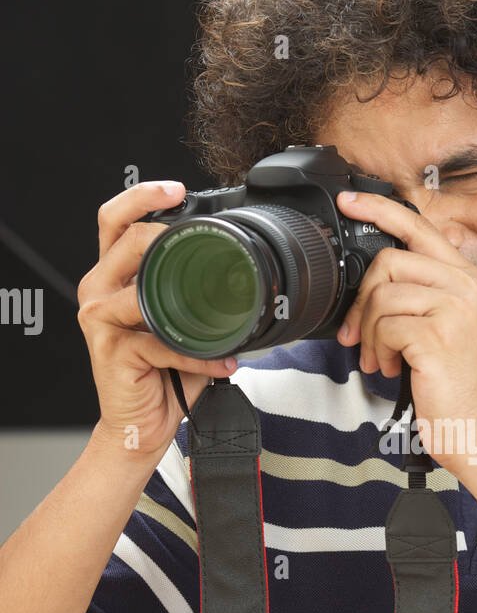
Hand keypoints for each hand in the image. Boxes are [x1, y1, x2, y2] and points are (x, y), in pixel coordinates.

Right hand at [77, 181, 237, 467]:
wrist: (141, 423)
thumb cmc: (161, 371)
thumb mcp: (178, 321)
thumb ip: (193, 293)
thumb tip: (242, 274)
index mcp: (111, 275)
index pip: (115, 219)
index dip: (142, 195)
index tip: (179, 189)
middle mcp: (98, 290)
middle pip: (125, 239)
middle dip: (166, 235)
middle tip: (204, 246)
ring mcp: (100, 320)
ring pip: (141, 289)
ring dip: (189, 302)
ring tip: (224, 314)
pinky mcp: (112, 351)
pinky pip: (163, 343)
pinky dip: (200, 355)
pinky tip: (224, 362)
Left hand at [334, 189, 476, 475]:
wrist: (473, 424)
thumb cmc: (451, 378)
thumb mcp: (441, 324)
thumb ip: (418, 292)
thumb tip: (371, 278)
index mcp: (465, 276)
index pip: (418, 226)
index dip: (379, 208)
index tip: (348, 200)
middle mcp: (465, 285)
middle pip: (388, 261)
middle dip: (362, 302)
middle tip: (355, 335)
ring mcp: (454, 308)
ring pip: (381, 298)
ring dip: (367, 334)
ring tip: (378, 357)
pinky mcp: (438, 335)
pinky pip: (384, 327)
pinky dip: (377, 351)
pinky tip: (390, 367)